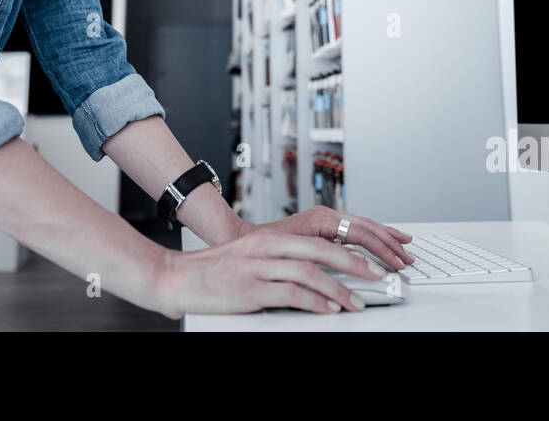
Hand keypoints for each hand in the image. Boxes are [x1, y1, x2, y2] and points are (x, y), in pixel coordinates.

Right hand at [152, 227, 388, 318]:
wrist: (174, 278)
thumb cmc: (208, 273)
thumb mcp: (245, 259)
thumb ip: (274, 265)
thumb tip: (308, 281)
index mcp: (266, 241)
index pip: (316, 241)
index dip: (345, 251)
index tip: (365, 262)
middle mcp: (264, 249)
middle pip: (320, 252)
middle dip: (352, 265)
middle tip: (374, 276)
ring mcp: (257, 268)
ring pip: (310, 273)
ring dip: (338, 288)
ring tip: (355, 301)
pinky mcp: (250, 289)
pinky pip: (291, 294)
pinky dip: (314, 301)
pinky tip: (327, 309)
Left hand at [252, 207, 413, 272]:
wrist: (245, 239)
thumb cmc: (265, 248)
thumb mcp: (297, 254)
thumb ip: (326, 258)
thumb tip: (354, 264)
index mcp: (322, 220)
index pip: (362, 233)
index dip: (382, 250)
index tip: (395, 264)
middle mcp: (326, 216)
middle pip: (367, 227)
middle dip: (390, 244)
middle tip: (407, 260)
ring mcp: (326, 219)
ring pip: (364, 226)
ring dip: (386, 238)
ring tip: (405, 248)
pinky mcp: (325, 225)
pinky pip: (356, 229)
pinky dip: (373, 236)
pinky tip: (383, 239)